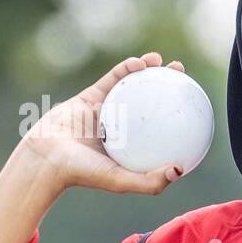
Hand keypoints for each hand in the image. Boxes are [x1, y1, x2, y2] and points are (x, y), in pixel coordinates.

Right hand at [18, 52, 187, 194]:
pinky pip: (112, 79)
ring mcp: (107, 110)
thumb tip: (180, 169)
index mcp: (133, 145)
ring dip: (148, 70)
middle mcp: (123, 126)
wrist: (45, 159)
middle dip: (168, 86)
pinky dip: (126, 69)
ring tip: (162, 61)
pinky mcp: (90, 97)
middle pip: (151, 101)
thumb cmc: (83, 174)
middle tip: (183, 75)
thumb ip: (151, 181)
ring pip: (132, 86)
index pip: (162, 127)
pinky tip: (140, 62)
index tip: (196, 104)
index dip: (179, 114)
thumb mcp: (122, 180)